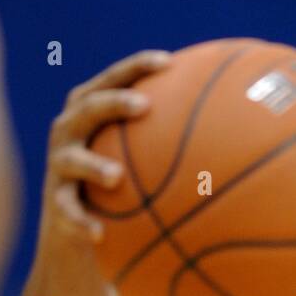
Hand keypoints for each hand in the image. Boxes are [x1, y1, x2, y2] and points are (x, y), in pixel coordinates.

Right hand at [42, 49, 170, 242]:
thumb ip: (175, 136)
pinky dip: (81, 220)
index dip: (137, 66)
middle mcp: (70, 130)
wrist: (76, 223)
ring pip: (72, 160)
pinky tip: (99, 233)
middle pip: (89, 107)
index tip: (168, 62)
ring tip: (115, 177)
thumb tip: (240, 126)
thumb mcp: (143, 154)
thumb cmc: (122, 180)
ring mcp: (60, 165)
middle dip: (115, 103)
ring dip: (93, 166)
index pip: (113, 78)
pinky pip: (67, 210)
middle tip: (144, 106)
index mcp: (92, 110)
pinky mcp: (55, 200)